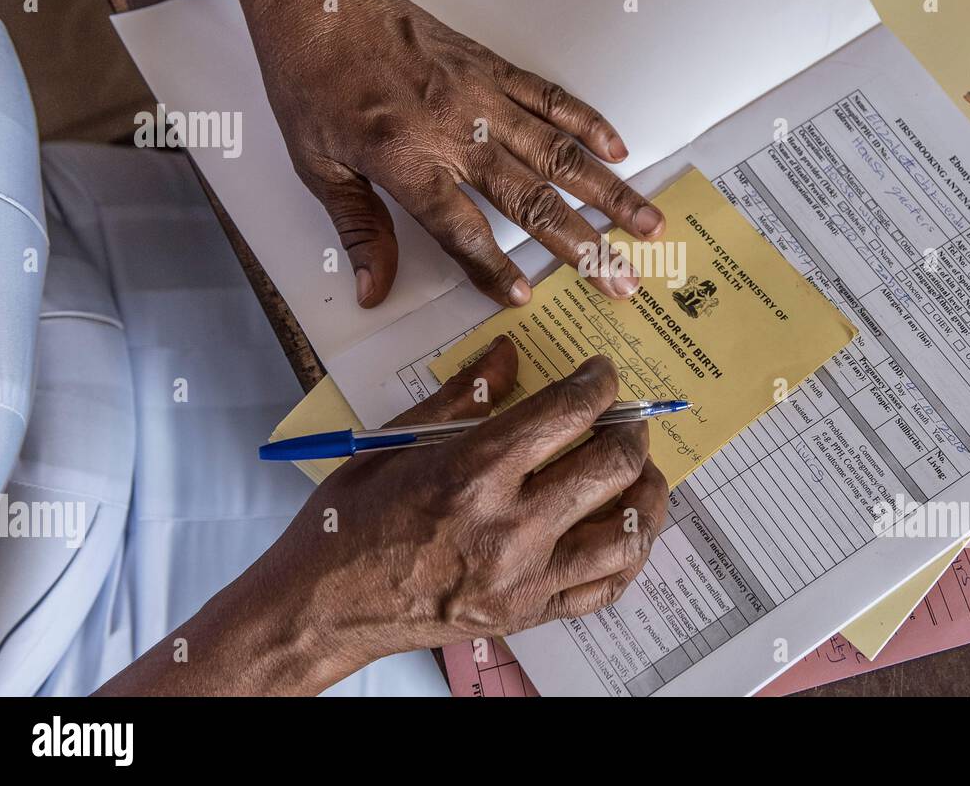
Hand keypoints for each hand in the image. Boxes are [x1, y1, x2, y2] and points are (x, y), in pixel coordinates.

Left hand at [207, 0, 663, 307]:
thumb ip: (357, 229)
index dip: (494, 270)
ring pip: (559, 152)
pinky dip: (589, 123)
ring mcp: (482, 96)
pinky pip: (551, 97)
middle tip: (622, 281)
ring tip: (648, 224)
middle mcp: (456, 130)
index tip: (525, 300)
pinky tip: (619, 150)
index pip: (462, 230)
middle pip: (532, 199)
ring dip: (609, 192)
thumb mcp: (316, 164)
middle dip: (583, 246)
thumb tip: (375, 291)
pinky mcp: (491, 68)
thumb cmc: (310, 78)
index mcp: (406, 160)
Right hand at [277, 338, 668, 680]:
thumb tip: (507, 355)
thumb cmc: (351, 527)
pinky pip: (607, 586)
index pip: (566, 413)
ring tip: (641, 471)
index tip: (602, 374)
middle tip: (625, 418)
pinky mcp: (529, 613)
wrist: (324, 607)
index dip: (597, 383)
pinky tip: (626, 528)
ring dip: (646, 491)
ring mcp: (524, 578)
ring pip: (626, 530)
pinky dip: (630, 553)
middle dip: (630, 429)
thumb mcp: (395, 443)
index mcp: (471, 473)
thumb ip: (462, 397)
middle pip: (610, 465)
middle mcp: (507, 527)